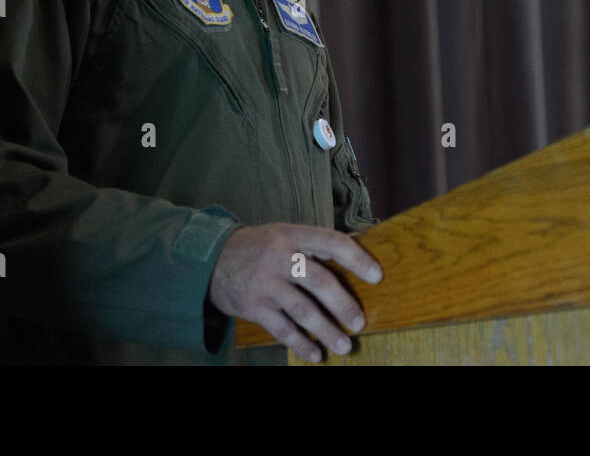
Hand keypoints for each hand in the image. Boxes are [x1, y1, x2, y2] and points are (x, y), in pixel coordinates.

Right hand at [207, 223, 382, 362]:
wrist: (211, 260)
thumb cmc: (260, 247)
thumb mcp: (285, 234)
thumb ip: (315, 243)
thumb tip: (357, 245)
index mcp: (292, 235)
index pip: (331, 242)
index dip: (357, 258)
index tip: (377, 275)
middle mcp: (279, 257)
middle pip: (319, 281)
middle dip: (343, 304)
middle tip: (360, 322)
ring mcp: (266, 283)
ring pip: (302, 310)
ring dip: (326, 330)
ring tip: (345, 345)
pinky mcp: (254, 307)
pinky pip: (282, 329)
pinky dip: (300, 344)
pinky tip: (315, 354)